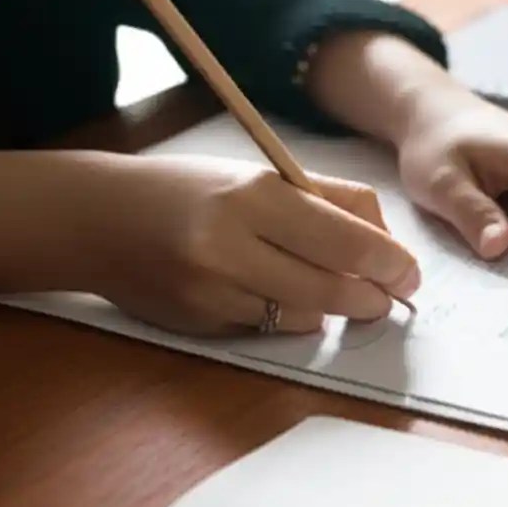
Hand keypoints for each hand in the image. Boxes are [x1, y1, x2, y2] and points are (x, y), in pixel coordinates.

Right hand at [82, 155, 419, 335]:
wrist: (98, 219)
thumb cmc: (192, 191)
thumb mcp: (259, 176)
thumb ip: (330, 201)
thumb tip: (387, 242)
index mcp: (253, 195)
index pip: (348, 240)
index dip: (391, 263)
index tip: (409, 272)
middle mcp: (230, 245)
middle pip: (334, 287)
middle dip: (374, 297)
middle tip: (390, 296)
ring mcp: (212, 291)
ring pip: (306, 317)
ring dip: (334, 310)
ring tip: (341, 294)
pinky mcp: (200, 325)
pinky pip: (270, 330)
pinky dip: (290, 318)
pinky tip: (282, 297)